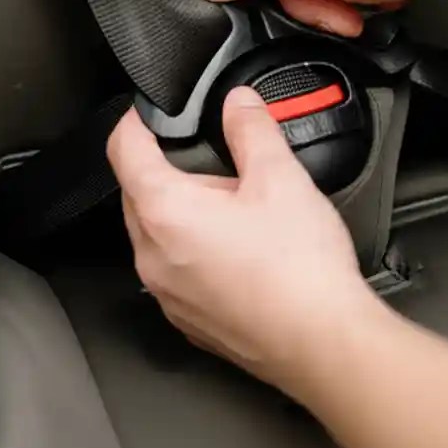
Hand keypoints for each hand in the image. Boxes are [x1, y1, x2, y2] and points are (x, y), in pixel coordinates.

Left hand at [106, 87, 377, 386]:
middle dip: (166, 169)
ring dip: (181, 213)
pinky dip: (193, 252)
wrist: (324, 343)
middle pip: (137, 192)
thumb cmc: (300, 273)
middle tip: (214, 162)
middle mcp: (153, 256)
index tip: (148, 113)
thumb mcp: (281, 178)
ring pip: (155, 235)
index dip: (135, 121)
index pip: (123, 150)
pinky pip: (174, 271)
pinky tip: (239, 251)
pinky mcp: (188, 318)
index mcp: (165, 212)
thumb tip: (239, 105)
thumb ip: (252, 130)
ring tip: (236, 210)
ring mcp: (167, 293)